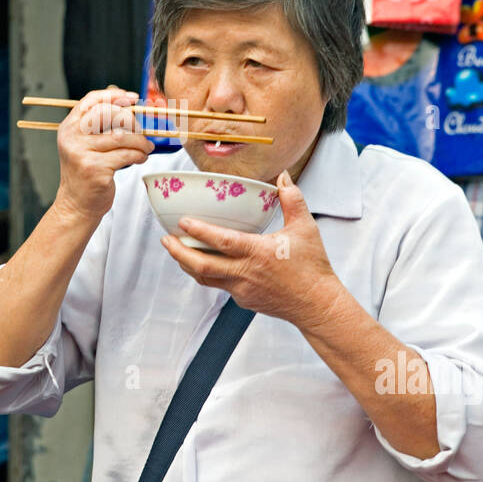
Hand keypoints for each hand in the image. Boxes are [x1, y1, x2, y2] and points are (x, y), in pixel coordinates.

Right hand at [54, 85, 154, 225]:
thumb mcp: (84, 145)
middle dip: (130, 119)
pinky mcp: (95, 169)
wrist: (77, 205)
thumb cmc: (86, 173)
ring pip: (121, 136)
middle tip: (141, 130)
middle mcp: (72, 138)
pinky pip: (126, 154)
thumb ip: (99, 125)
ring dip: (140, 141)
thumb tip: (127, 103)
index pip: (90, 101)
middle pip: (107, 113)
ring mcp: (82, 153)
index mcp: (69, 127)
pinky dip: (139, 155)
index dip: (113, 95)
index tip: (132, 98)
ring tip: (146, 148)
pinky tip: (141, 158)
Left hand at [159, 171, 342, 329]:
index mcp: (258, 253)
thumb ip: (292, 200)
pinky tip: (204, 262)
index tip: (182, 222)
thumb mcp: (305, 228)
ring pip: (206, 278)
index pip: (222, 242)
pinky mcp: (243, 301)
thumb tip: (284, 177)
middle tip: (166, 239)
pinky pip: (219, 286)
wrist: (317, 304)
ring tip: (176, 250)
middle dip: (179, 253)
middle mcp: (245, 274)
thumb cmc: (312, 266)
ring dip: (187, 264)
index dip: (199, 232)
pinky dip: (207, 273)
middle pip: (202, 266)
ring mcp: (241, 290)